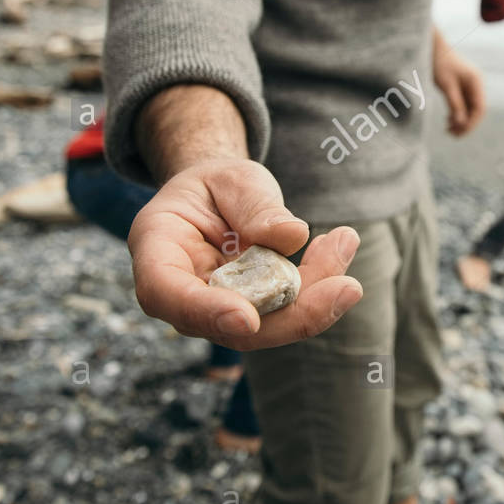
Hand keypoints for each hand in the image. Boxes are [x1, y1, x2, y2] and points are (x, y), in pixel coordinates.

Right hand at [127, 158, 362, 350]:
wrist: (220, 198)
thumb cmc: (217, 185)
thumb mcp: (232, 178)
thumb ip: (255, 205)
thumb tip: (292, 235)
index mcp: (157, 251)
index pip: (166, 293)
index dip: (205, 311)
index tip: (249, 318)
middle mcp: (181, 293)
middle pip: (230, 325)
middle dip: (293, 316)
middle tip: (346, 288)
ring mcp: (217, 311)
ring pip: (268, 325)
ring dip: (316, 296)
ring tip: (344, 242)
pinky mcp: (254, 314)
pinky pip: (287, 312)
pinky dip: (320, 285)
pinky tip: (340, 245)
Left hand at [433, 40, 485, 135]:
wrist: (433, 47)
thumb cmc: (439, 63)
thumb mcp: (446, 85)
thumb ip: (455, 104)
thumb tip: (461, 123)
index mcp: (476, 82)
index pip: (479, 108)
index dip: (471, 123)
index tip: (459, 132)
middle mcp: (476, 85)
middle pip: (476, 110)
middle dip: (466, 124)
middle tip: (452, 134)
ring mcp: (470, 86)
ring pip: (470, 109)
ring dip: (461, 121)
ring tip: (448, 130)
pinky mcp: (462, 87)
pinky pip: (464, 104)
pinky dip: (457, 114)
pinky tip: (448, 121)